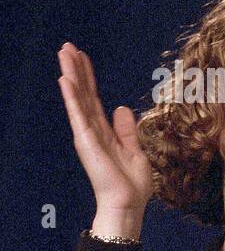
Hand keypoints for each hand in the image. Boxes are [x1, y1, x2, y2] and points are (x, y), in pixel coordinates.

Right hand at [57, 43, 152, 237]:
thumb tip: (122, 108)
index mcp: (104, 131)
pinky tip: (66, 80)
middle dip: (76, 70)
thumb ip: (126, 130)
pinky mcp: (86, 141)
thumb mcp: (135, 150)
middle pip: (83, 93)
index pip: (94, 98)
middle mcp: (92, 130)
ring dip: (71, 75)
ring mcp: (87, 135)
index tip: (83, 57)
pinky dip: (72, 97)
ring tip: (64, 54)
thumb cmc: (131, 183)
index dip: (89, 77)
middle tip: (67, 46)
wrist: (127, 203)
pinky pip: (78, 115)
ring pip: (78, 99)